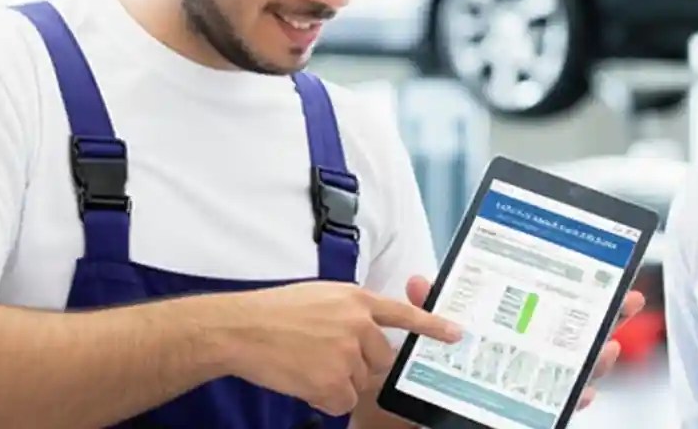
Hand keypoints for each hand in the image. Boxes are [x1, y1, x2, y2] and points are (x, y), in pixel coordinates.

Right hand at [221, 281, 462, 416]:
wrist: (241, 329)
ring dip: (336, 382)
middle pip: (380, 359)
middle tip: (323, 357)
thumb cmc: (274, 312)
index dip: (432, 325)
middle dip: (359, 366)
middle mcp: (359, 324)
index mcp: (356, 299)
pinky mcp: (333, 379)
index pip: (403, 314)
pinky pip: (341, 401)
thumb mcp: (321, 296)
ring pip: (358, 383)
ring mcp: (347, 353)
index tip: (456, 334)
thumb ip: (349, 311)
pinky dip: (323, 398)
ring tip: (304, 364)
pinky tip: (302, 380)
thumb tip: (365, 331)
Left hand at [403, 277, 645, 410]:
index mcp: (519, 327)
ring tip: (610, 346)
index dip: (585, 292)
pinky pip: (559, 407)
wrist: (423, 409)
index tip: (609, 275)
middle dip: (610, 317)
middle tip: (629, 298)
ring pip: (578, 371)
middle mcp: (535, 354)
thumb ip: (432, 308)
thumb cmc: (441, 362)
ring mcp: (536, 382)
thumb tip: (420, 283)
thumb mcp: (435, 329)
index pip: (556, 306)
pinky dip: (574, 400)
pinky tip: (584, 392)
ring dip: (599, 360)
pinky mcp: (528, 409)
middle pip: (580, 334)